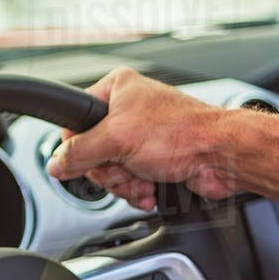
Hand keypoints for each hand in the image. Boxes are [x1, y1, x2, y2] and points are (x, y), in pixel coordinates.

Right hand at [46, 67, 232, 209]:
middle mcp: (128, 109)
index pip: (75, 122)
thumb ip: (78, 152)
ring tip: (143, 179)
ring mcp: (140, 136)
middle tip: (124, 168)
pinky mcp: (153, 159)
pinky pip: (128, 180)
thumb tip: (55, 163)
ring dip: (124, 183)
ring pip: (110, 170)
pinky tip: (150, 187)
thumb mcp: (116, 139)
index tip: (89, 159)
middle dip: (109, 170)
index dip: (79, 146)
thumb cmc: (183, 132)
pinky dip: (137, 189)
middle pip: (91, 152)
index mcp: (116, 89)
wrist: (222, 156)